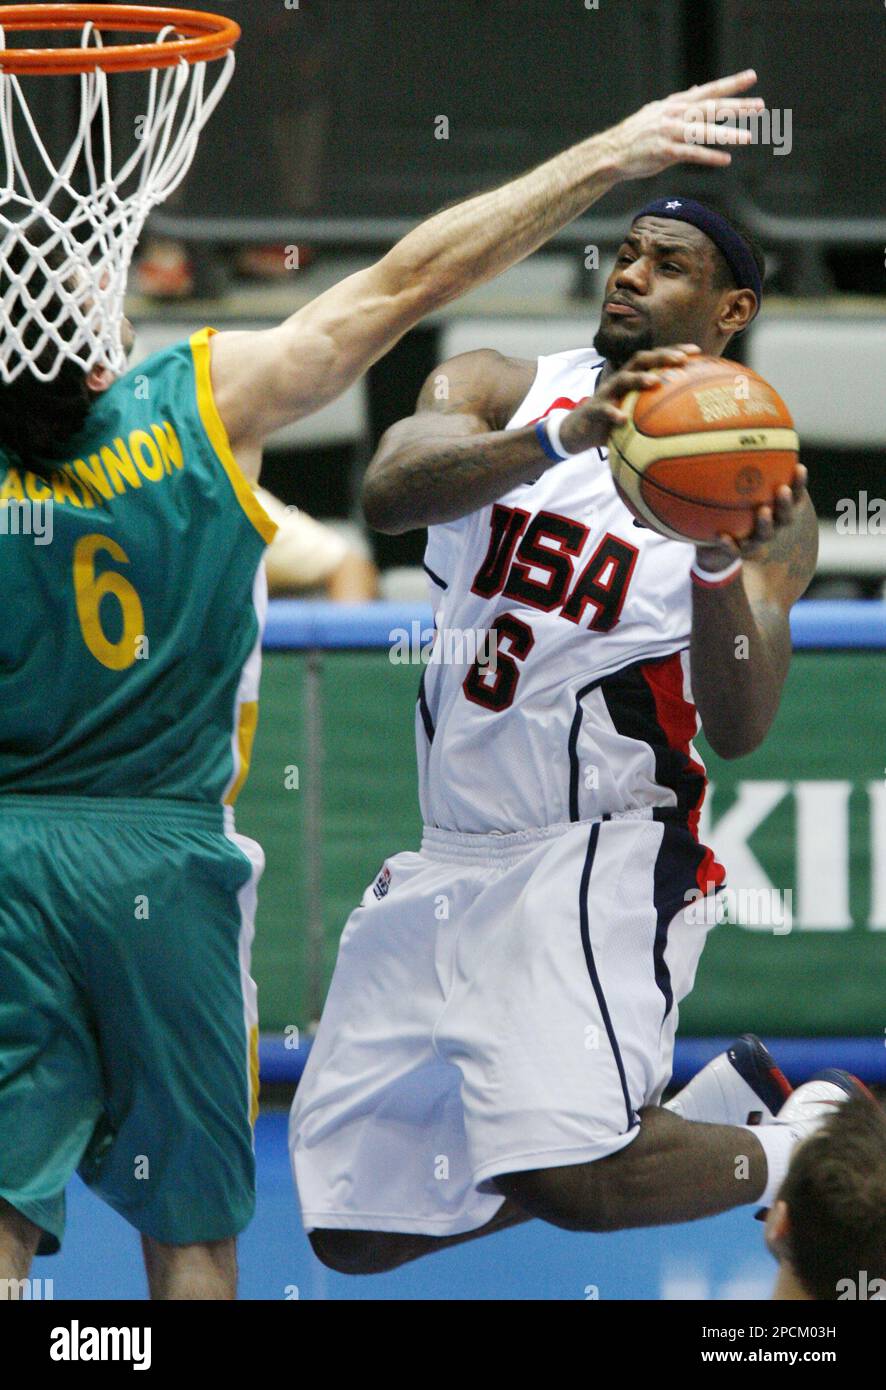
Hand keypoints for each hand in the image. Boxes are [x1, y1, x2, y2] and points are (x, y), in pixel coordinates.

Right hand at [558, 345, 700, 454]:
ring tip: (654, 381)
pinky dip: (613, 413)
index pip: (655, 360)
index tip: (697, 352)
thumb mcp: (635, 416)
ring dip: (639, 378)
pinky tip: (623, 420)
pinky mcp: (592, 409)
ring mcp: (606, 393)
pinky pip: (603, 410)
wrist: (578, 433)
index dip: (674, 353)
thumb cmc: (612, 424)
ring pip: (622, 379)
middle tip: (681, 360)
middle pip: (641, 360)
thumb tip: (688, 425)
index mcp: (633, 380)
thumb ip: (656, 414)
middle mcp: (620, 381)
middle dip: (661, 357)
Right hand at [603, 70, 764, 178]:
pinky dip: (709, 156)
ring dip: (727, 134)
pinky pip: (691, 154)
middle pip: (711, 107)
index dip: (731, 83)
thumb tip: (697, 88)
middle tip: (760, 105)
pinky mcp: (663, 152)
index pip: (708, 90)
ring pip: (703, 131)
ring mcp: (669, 133)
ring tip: (748, 137)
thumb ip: (681, 103)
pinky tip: (725, 159)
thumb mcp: (659, 112)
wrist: (612, 152)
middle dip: (736, 106)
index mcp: (676, 103)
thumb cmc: (637, 134)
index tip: (751, 77)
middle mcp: (674, 114)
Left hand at [695, 465, 808, 570]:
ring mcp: (760, 539)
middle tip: (782, 490)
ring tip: (763, 512)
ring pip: (766, 534)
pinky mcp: (742, 551)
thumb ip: (751, 464)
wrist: (739, 543)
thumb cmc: (747, 506)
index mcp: (783, 508)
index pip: (796, 493)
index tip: (800, 468)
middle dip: (786, 503)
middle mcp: (776, 524)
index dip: (800, 483)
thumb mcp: (752, 486)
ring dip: (766, 523)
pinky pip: (735, 550)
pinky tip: (719, 536)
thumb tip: (743, 424)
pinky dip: (729, 544)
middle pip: (787, 515)